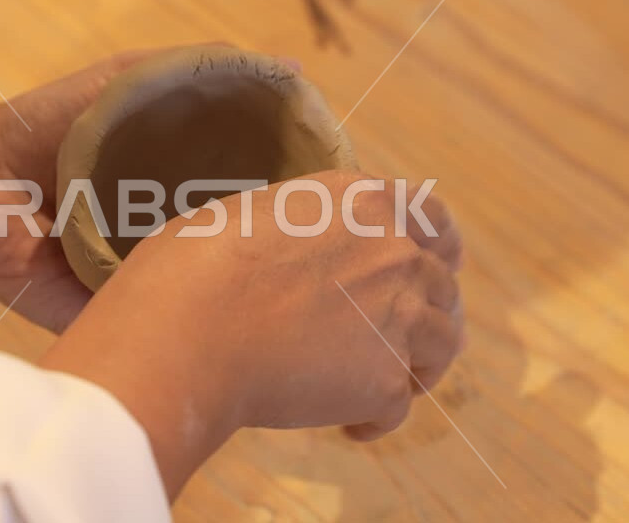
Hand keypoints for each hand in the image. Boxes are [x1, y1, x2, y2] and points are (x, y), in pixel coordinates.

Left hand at [0, 45, 300, 332]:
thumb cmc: (44, 125)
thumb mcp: (126, 82)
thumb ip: (198, 72)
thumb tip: (290, 68)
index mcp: (176, 187)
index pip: (249, 198)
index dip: (290, 198)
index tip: (337, 199)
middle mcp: (167, 235)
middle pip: (236, 246)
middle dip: (275, 248)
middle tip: (328, 248)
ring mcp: (142, 279)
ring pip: (206, 287)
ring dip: (241, 284)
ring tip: (296, 280)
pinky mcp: (113, 314)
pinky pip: (159, 320)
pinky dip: (188, 315)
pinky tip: (232, 308)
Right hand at [39, 170, 463, 496]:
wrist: (186, 335)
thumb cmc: (190, 269)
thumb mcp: (247, 215)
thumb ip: (298, 229)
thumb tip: (288, 251)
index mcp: (360, 202)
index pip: (431, 217)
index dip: (439, 245)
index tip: (441, 262)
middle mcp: (394, 254)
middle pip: (443, 285)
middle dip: (430, 310)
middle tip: (403, 334)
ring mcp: (397, 318)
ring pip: (442, 345)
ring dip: (419, 365)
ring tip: (383, 386)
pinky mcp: (385, 382)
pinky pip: (400, 407)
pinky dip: (376, 420)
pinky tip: (348, 427)